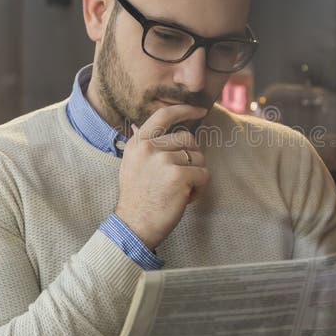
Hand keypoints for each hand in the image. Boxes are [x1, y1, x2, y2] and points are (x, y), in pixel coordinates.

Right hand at [114, 104, 209, 249]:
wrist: (134, 226)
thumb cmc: (137, 198)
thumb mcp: (131, 164)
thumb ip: (143, 144)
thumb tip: (147, 123)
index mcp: (138, 142)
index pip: (164, 115)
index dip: (185, 110)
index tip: (200, 111)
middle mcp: (149, 147)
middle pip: (189, 139)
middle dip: (192, 157)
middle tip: (180, 178)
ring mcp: (164, 160)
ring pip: (198, 158)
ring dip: (195, 175)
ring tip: (179, 190)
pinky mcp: (179, 175)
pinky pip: (204, 174)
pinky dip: (199, 188)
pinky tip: (185, 198)